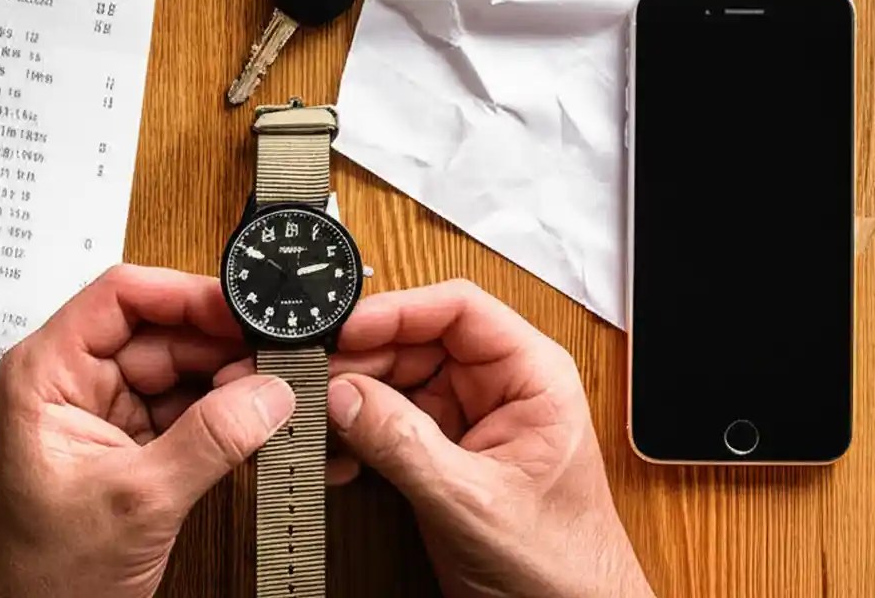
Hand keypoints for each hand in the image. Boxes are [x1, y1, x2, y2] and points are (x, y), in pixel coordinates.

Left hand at [0, 265, 294, 597]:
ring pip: (184, 373)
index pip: (121, 298)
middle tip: (278, 362)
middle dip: (224, 346)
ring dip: (233, 384)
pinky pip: (190, 414)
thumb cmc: (38, 580)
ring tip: (277, 396)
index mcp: (47, 375)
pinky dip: (228, 419)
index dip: (186, 295)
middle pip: (163, 333)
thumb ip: (209, 440)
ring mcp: (106, 417)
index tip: (241, 308)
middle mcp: (74, 386)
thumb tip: (266, 393)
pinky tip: (260, 425)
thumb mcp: (135, 502)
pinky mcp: (133, 450)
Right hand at [218, 280, 652, 597]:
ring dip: (350, 400)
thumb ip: (403, 443)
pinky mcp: (441, 451)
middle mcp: (497, 387)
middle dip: (359, 361)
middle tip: (313, 383)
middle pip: (413, 341)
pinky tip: (338, 457)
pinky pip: (386, 422)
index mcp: (530, 375)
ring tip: (317, 423)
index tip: (346, 330)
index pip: (457, 310)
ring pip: (392, 380)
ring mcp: (466, 418)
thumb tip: (345, 393)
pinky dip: (356, 435)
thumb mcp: (472, 500)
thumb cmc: (561, 564)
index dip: (397, 311)